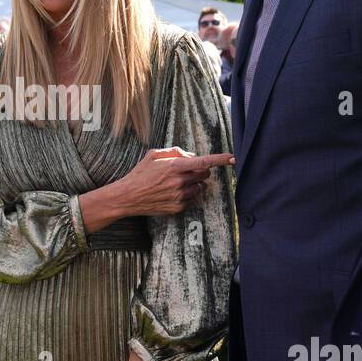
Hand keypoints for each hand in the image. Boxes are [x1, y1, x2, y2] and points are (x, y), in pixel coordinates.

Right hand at [115, 147, 234, 216]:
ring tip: (176, 183)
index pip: (204, 162)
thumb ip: (174, 152)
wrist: (128, 197)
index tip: (234, 158)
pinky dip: (186, 195)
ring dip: (193, 184)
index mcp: (175, 166)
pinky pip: (192, 199)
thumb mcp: (153, 155)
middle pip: (204, 175)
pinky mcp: (178, 207)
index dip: (221, 160)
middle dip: (200, 171)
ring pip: (199, 187)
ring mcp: (180, 196)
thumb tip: (191, 156)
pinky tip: (172, 193)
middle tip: (186, 171)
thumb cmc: (140, 174)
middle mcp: (180, 182)